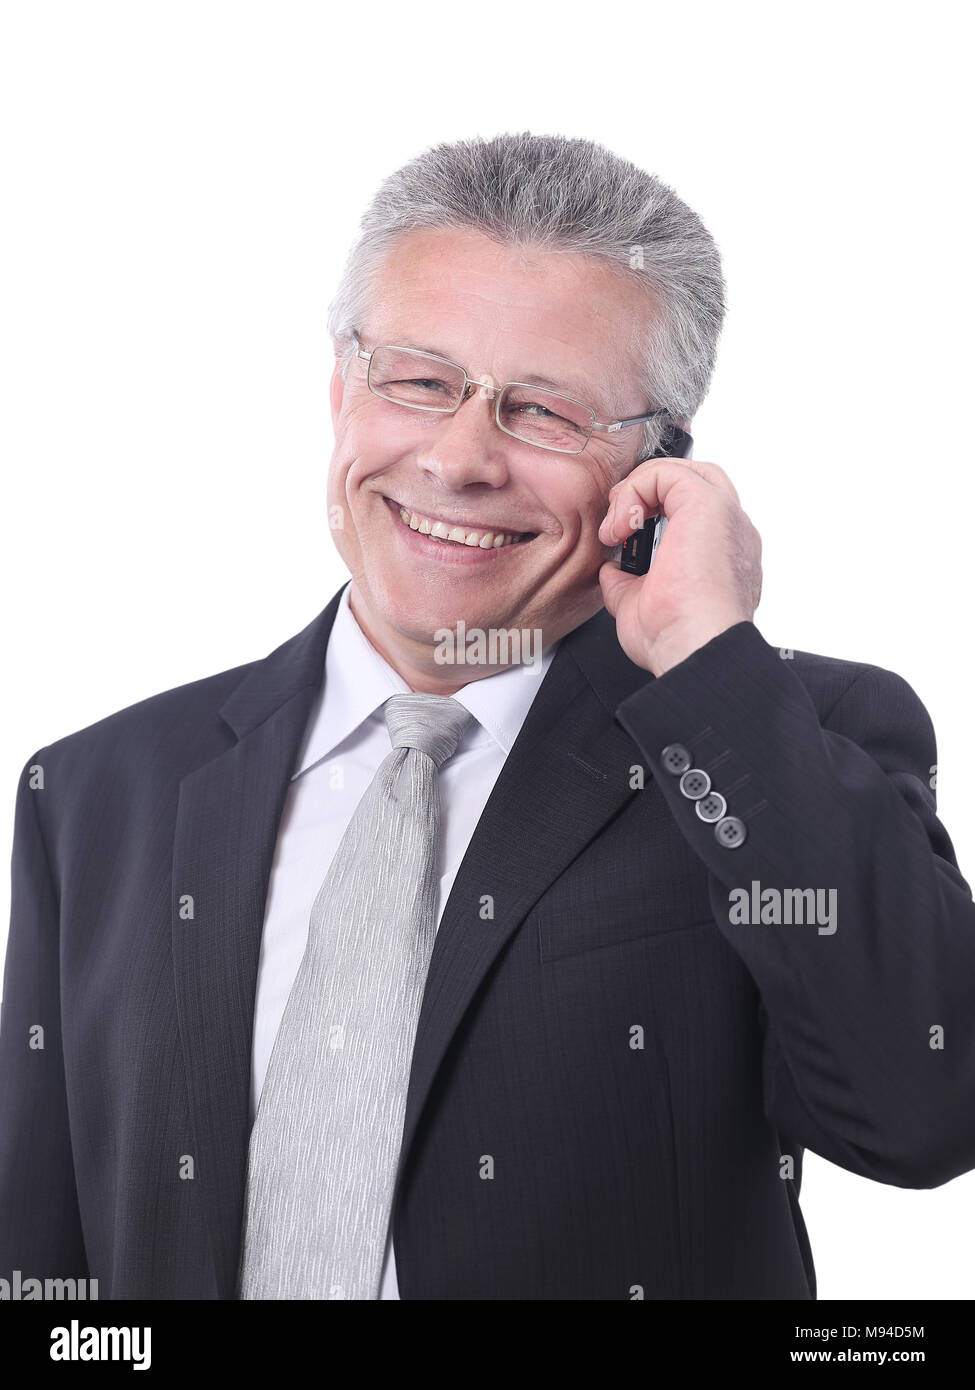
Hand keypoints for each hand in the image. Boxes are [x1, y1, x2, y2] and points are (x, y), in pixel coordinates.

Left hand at [597, 455, 761, 675]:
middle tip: (619, 520)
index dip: (653, 510)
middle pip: (696, 479)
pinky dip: (634, 491)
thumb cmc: (677, 639)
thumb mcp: (639, 606)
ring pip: (682, 471)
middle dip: (650, 488)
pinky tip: (621, 526)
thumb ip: (626, 582)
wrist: (694, 650)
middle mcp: (732, 533)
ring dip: (638, 490)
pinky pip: (665, 473)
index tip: (622, 540)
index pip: (694, 510)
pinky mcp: (707, 505)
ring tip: (616, 525)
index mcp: (723, 556)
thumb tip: (611, 571)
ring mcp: (726, 517)